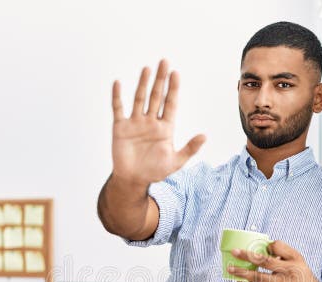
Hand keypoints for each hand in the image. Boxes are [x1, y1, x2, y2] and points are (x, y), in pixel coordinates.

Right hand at [111, 59, 205, 186]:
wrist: (133, 180)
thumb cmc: (155, 172)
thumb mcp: (176, 162)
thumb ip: (190, 149)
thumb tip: (205, 136)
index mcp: (165, 128)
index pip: (170, 104)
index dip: (173, 89)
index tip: (176, 73)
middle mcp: (151, 122)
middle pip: (157, 96)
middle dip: (160, 80)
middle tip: (164, 62)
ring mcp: (135, 123)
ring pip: (140, 99)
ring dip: (143, 84)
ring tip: (147, 69)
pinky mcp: (121, 127)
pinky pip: (118, 108)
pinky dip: (117, 96)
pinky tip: (118, 83)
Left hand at [229, 240, 321, 281]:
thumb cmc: (301, 277)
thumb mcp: (298, 262)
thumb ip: (284, 253)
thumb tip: (264, 247)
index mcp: (294, 258)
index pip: (277, 246)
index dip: (266, 245)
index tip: (258, 245)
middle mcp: (289, 270)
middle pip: (264, 260)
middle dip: (247, 255)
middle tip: (234, 251)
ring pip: (258, 277)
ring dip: (242, 272)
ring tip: (230, 268)